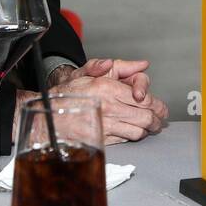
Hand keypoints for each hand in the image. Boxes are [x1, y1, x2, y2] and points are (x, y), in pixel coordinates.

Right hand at [26, 58, 168, 144]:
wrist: (45, 116)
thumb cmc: (65, 94)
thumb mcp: (87, 71)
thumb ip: (116, 66)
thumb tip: (142, 64)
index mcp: (107, 88)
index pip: (143, 98)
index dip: (156, 105)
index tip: (160, 108)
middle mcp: (108, 107)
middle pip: (145, 117)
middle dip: (156, 119)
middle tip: (160, 120)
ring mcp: (105, 125)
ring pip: (138, 131)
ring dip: (147, 130)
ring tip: (151, 127)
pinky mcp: (101, 140)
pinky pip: (125, 139)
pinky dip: (133, 136)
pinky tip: (134, 132)